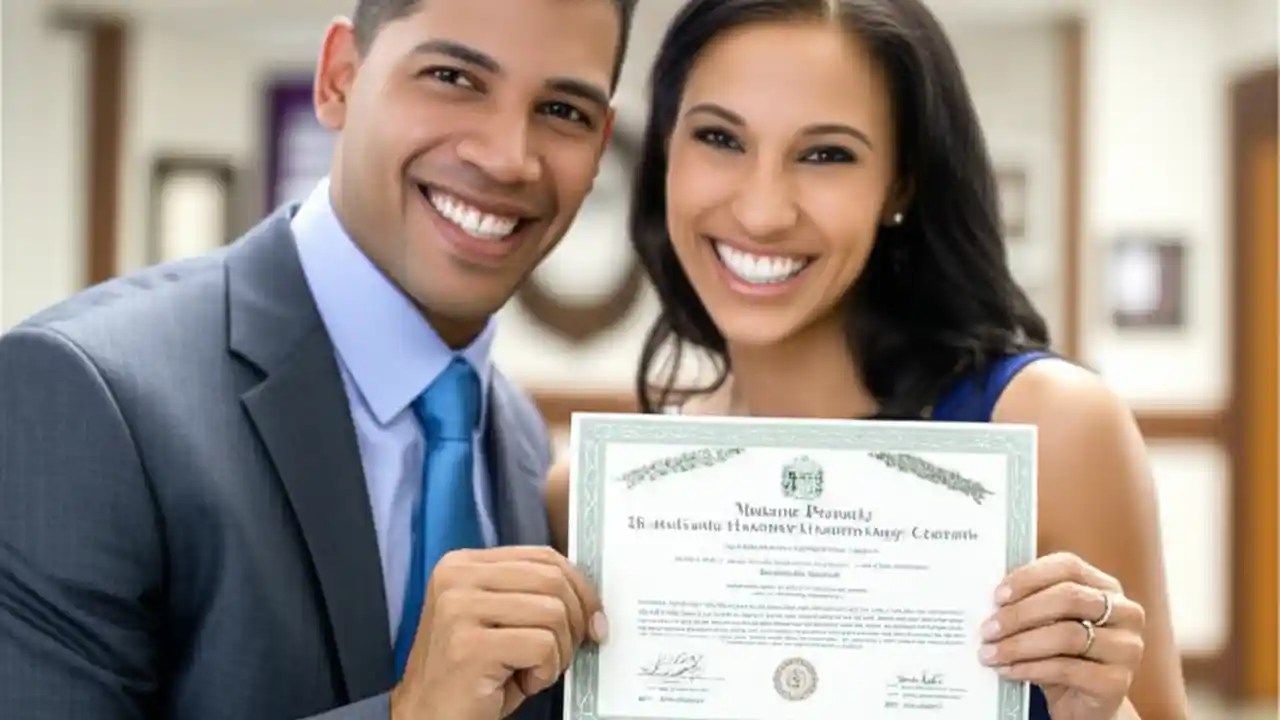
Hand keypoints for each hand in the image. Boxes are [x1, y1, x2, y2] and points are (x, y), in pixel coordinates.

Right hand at [390, 546, 607, 719]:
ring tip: (536, 670)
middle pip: (553, 581)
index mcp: (464, 564)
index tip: (594, 618)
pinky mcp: (468, 646)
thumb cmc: (474, 673)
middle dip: (576, 620)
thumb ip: (534, 595)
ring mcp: (458, 609)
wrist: (429, 717)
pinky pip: (542, 645)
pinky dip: (546, 670)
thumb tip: (592, 599)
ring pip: (552, 612)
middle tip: (567, 652)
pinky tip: (523, 682)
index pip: (543, 556)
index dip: (580, 586)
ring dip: (559, 651)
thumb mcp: (502, 621)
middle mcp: (457, 578)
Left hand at [979, 552, 1144, 719]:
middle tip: (988, 629)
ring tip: (990, 653)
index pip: (1068, 567)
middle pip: (1068, 598)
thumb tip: (993, 597)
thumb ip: (1030, 602)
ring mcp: (1125, 648)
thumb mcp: (1048, 621)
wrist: (1082, 701)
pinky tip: (1008, 670)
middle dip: (1020, 613)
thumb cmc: (1061, 653)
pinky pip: (1066, 669)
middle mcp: (1124, 613)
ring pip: (1066, 635)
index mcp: (1105, 587)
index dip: (1029, 577)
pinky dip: (1030, 668)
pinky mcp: (1117, 681)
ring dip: (1019, 644)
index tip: (998, 596)